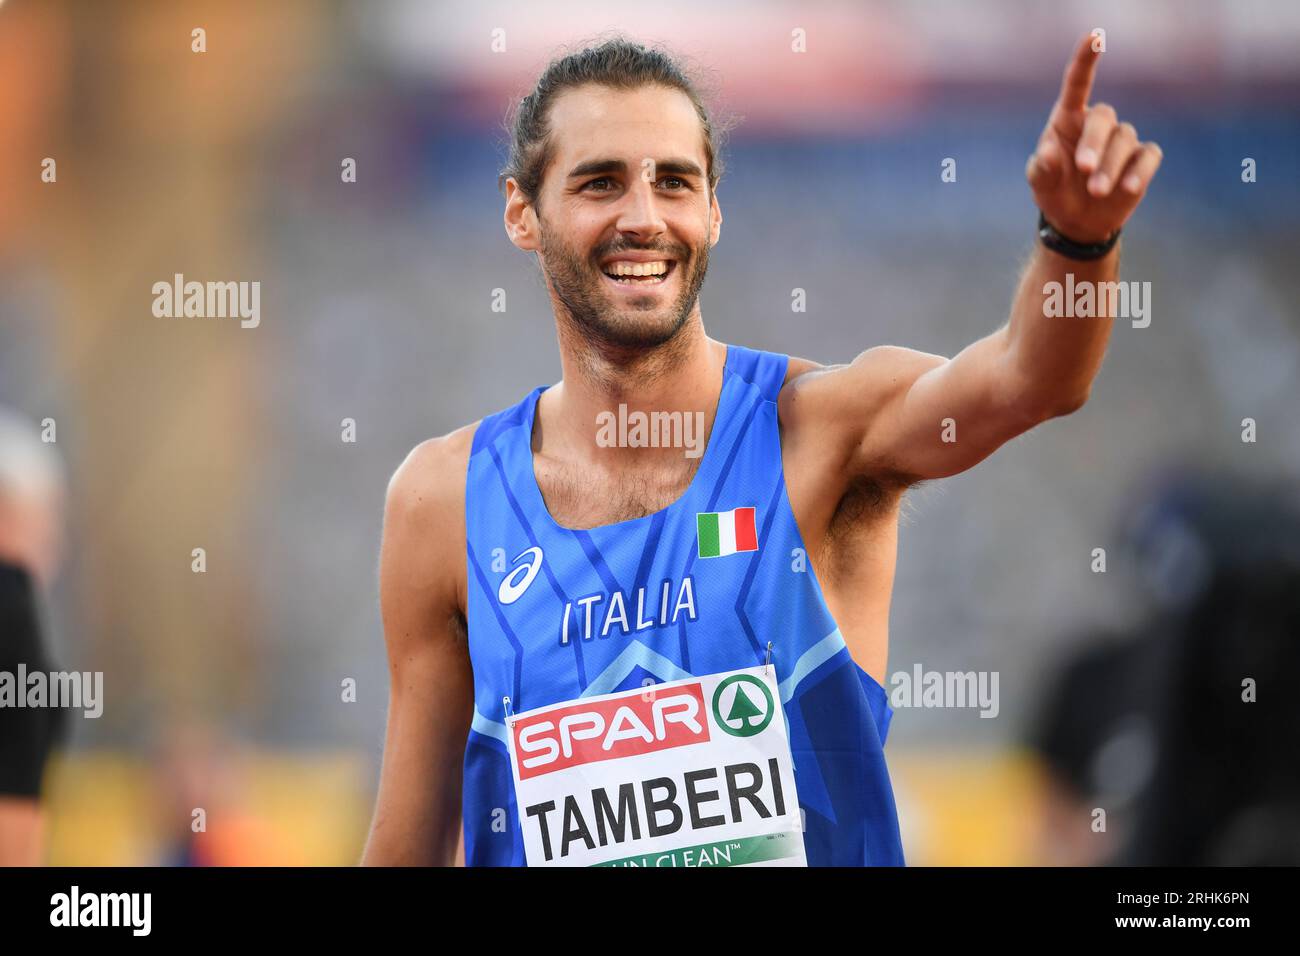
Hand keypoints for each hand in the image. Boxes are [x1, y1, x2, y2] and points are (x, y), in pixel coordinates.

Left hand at [1027, 33, 1162, 243]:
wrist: (1077, 222)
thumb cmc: (1054, 193)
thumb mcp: (1040, 184)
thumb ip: (1041, 168)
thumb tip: (1048, 151)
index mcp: (1068, 120)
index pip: (1077, 84)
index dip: (1086, 60)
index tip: (1093, 36)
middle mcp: (1097, 125)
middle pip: (1104, 117)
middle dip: (1094, 144)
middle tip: (1083, 172)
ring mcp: (1121, 141)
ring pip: (1124, 140)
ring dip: (1110, 166)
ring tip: (1096, 192)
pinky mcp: (1141, 159)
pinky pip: (1148, 156)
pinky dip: (1138, 171)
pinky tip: (1128, 189)